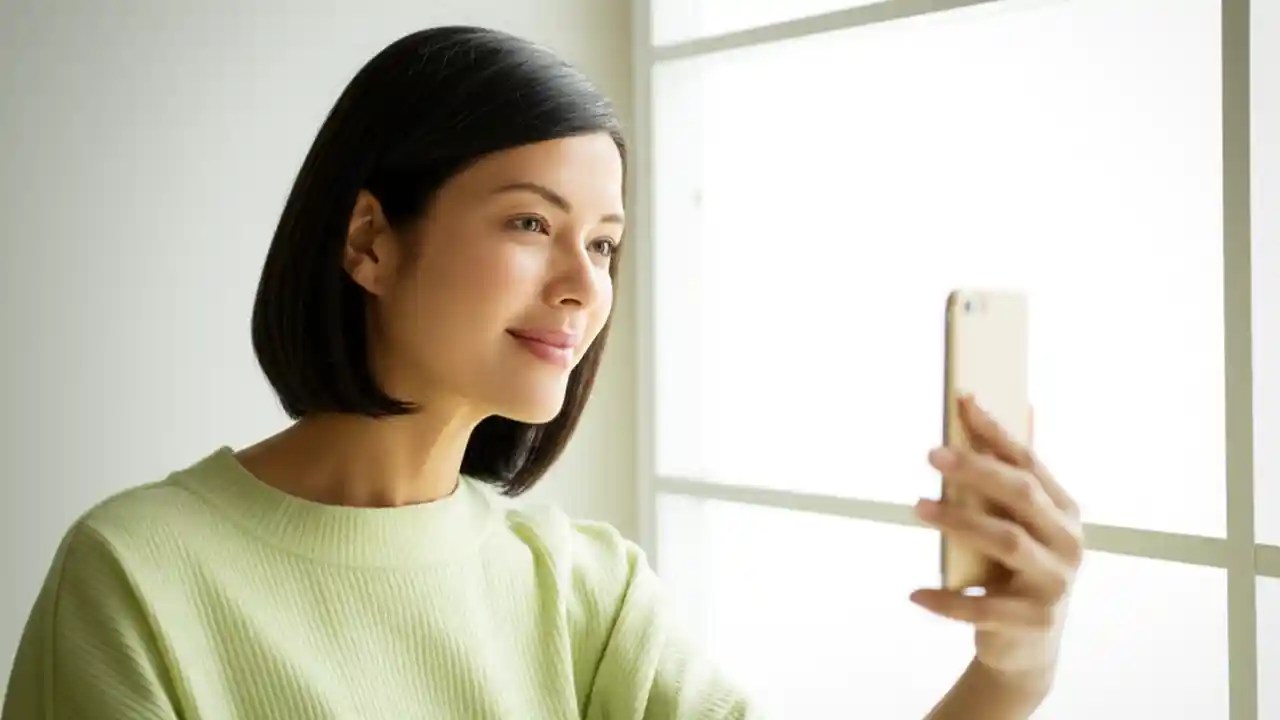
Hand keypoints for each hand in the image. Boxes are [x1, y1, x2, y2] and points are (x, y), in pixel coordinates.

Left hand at [911, 396, 1082, 679]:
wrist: (1027, 648)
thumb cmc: (1017, 570)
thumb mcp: (1022, 524)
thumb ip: (1018, 475)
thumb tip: (1024, 408)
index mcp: (1064, 512)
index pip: (1029, 462)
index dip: (996, 431)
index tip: (963, 402)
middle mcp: (1067, 543)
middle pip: (1021, 495)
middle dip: (977, 470)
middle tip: (932, 454)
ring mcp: (1053, 583)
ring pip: (1005, 541)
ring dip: (959, 521)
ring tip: (917, 507)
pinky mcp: (1032, 621)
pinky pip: (982, 607)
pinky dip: (946, 600)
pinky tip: (916, 593)